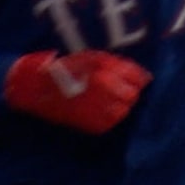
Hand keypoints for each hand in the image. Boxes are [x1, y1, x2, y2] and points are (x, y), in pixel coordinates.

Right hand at [4, 50, 151, 134]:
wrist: (38, 90)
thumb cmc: (68, 69)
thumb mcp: (92, 58)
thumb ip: (120, 66)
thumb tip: (145, 77)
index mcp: (103, 72)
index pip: (136, 78)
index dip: (136, 77)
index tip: (133, 78)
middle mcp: (102, 92)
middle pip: (132, 95)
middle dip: (127, 90)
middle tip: (117, 88)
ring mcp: (97, 110)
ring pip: (124, 110)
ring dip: (119, 104)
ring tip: (106, 98)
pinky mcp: (92, 125)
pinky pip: (112, 121)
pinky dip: (110, 115)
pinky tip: (99, 108)